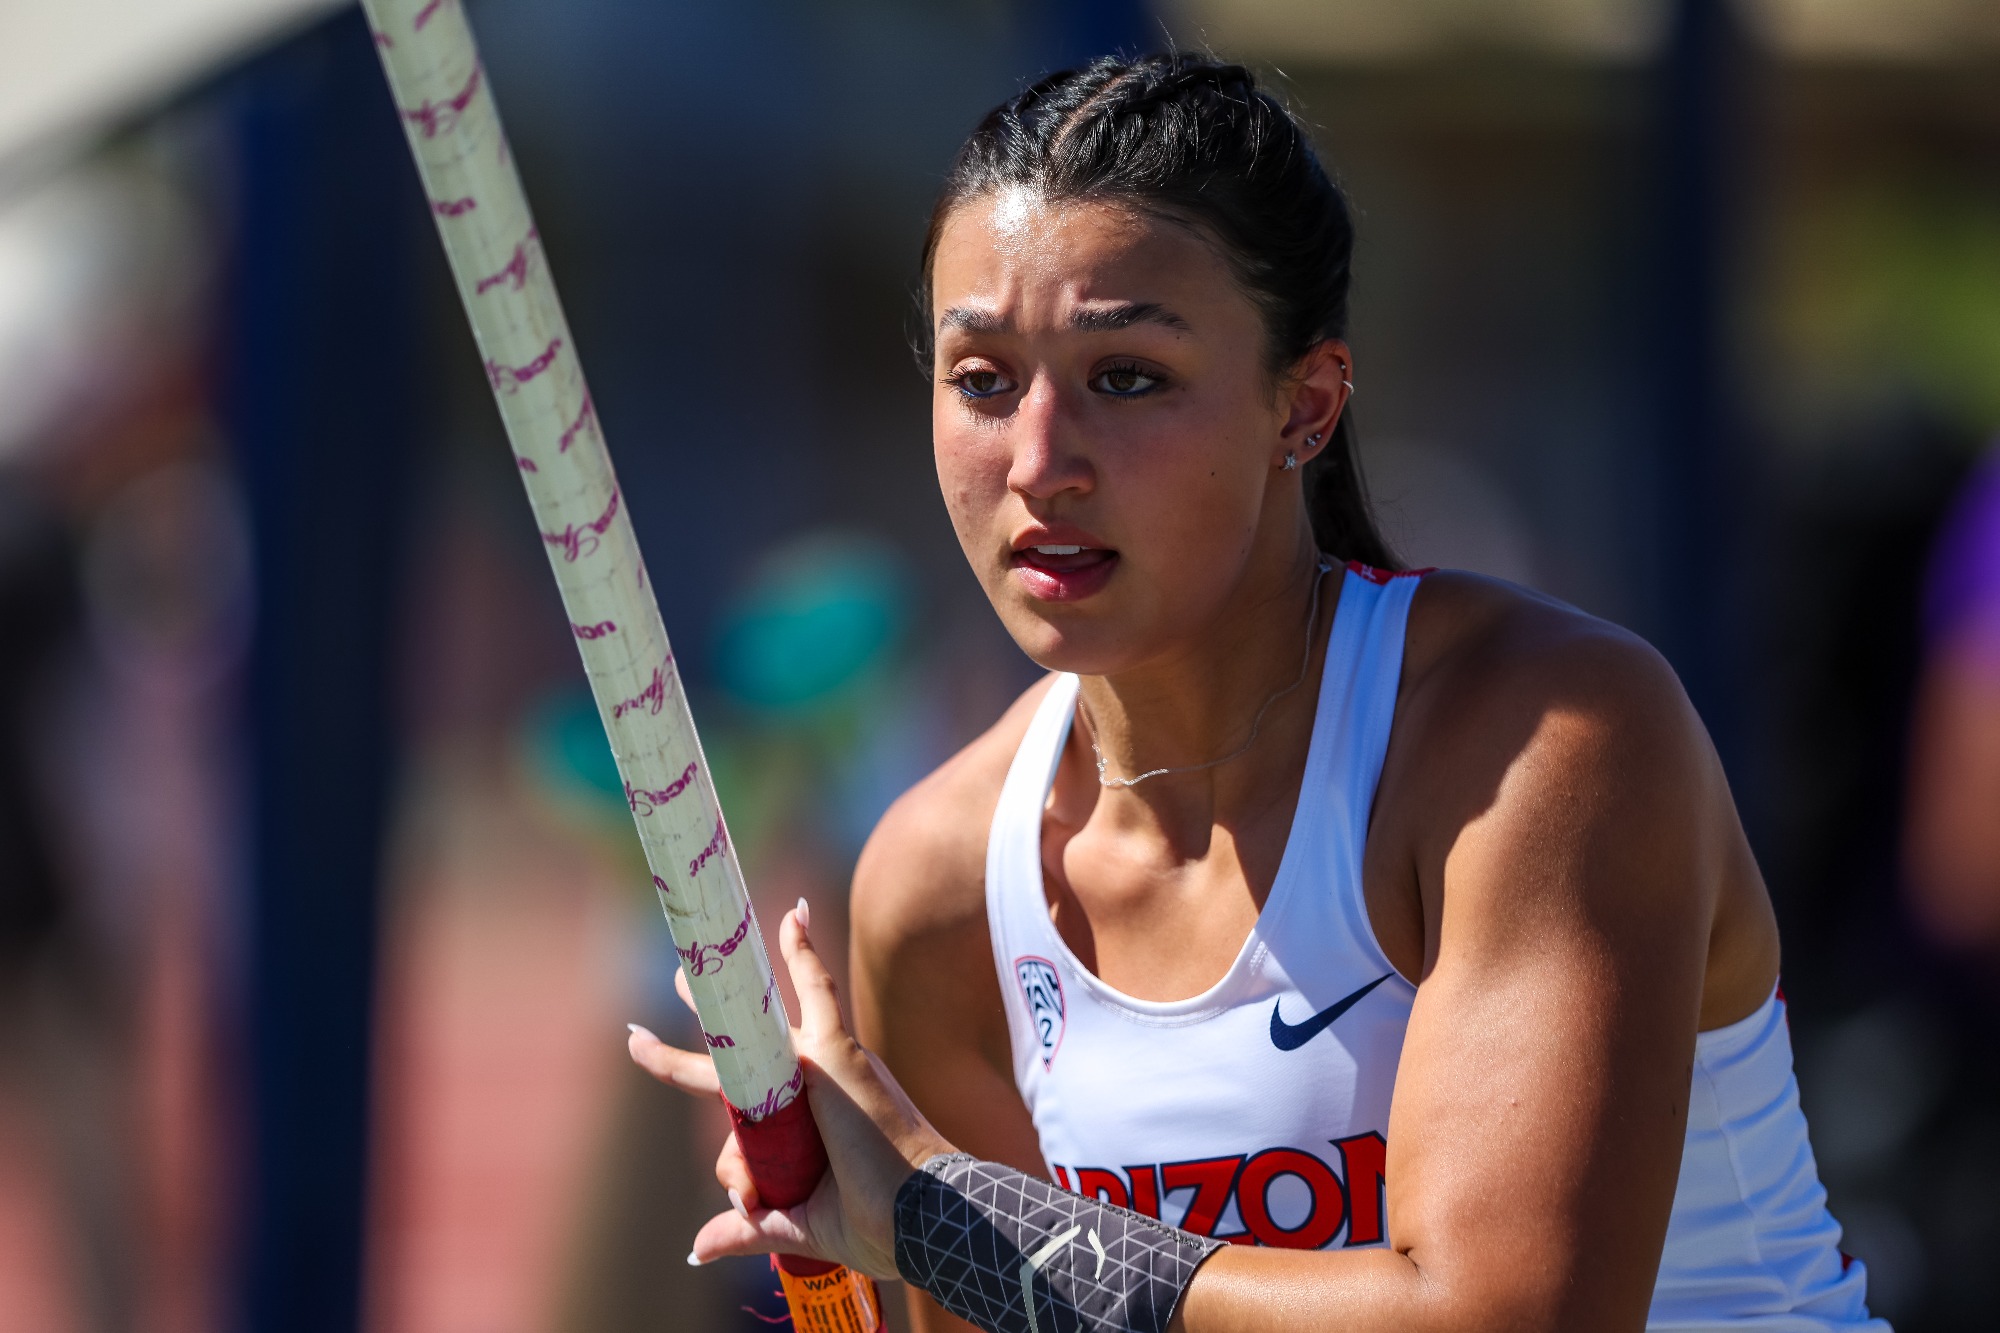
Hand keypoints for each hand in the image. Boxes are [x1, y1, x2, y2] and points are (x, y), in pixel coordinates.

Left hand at [628, 900, 954, 1277]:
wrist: (916, 1215)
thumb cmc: (876, 1218)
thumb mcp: (795, 1221)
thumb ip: (746, 1227)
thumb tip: (697, 1248)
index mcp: (798, 1119)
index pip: (734, 1094)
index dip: (685, 1073)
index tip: (643, 1045)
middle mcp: (806, 1084)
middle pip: (744, 1040)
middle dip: (709, 1011)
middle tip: (681, 976)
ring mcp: (820, 1064)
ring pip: (753, 1030)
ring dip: (726, 993)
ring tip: (688, 963)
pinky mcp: (835, 1053)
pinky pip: (816, 992)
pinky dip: (804, 955)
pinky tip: (791, 919)